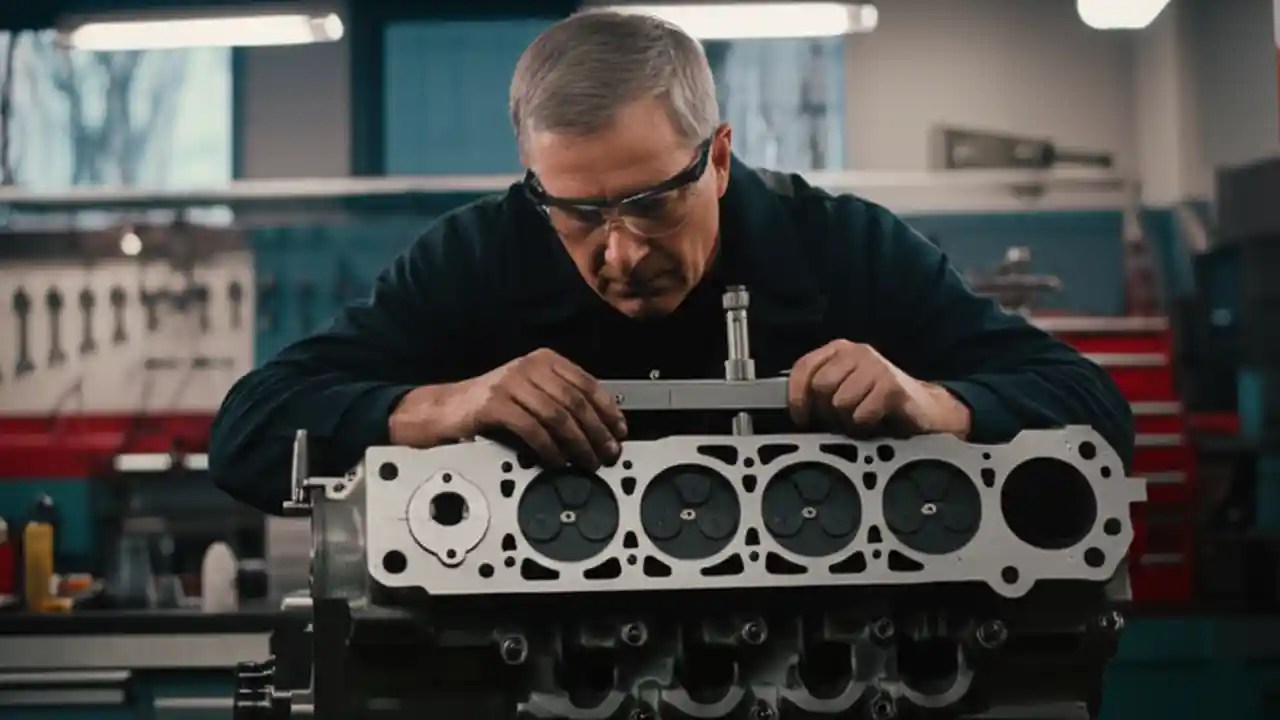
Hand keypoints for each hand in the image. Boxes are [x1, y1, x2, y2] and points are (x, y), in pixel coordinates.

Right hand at [390, 348, 626, 469]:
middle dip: (596, 432)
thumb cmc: (493, 405)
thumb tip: (600, 429)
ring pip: (557, 415)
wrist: (447, 409)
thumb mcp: (532, 394)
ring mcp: (511, 383)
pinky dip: (548, 448)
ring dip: (577, 443)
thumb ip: (561, 402)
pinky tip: (557, 461)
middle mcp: (529, 366)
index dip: (607, 410)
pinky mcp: (494, 404)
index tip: (619, 432)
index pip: (586, 383)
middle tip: (607, 454)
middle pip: (575, 401)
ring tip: (586, 462)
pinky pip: (532, 428)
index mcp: (544, 360)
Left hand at [787, 340, 970, 437]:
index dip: (796, 395)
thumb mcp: (845, 386)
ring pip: (840, 401)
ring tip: (858, 419)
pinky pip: (861, 414)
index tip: (800, 416)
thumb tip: (797, 407)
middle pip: (820, 385)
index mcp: (840, 349)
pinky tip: (873, 422)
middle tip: (838, 419)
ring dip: (846, 420)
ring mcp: (876, 367)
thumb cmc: (877, 398)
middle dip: (825, 409)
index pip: (804, 367)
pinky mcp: (891, 386)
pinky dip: (864, 425)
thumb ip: (820, 389)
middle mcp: (857, 352)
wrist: (923, 406)